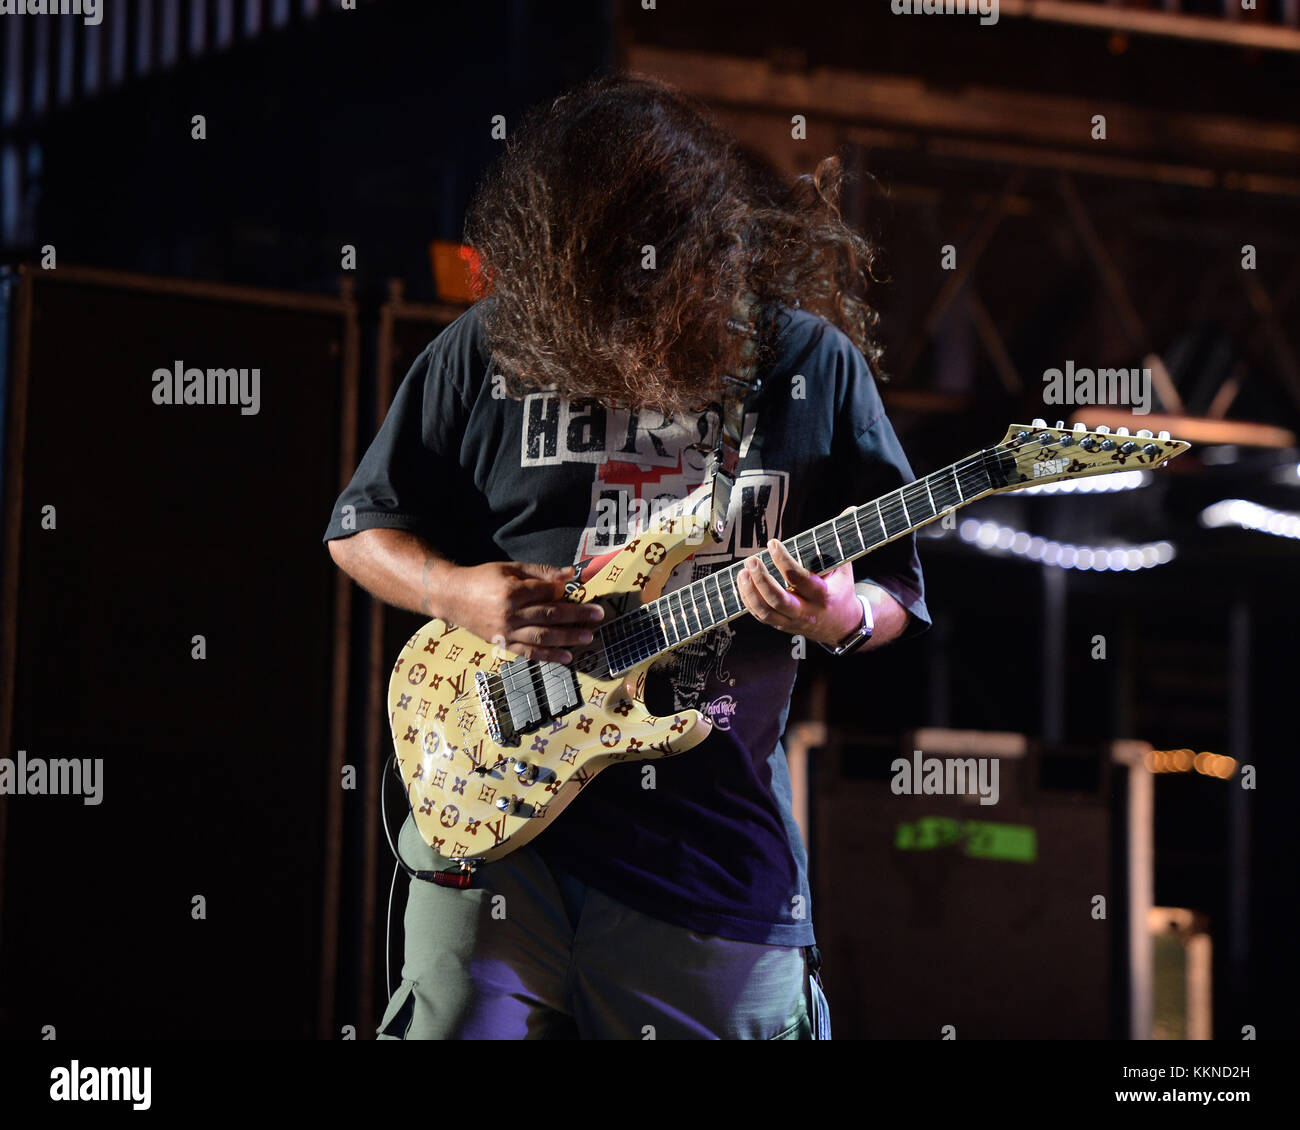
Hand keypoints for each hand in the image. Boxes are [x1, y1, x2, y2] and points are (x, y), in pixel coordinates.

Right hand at [436, 561, 603, 664]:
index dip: (565, 591)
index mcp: (512, 591)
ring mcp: (506, 632)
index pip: (547, 593)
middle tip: (598, 615)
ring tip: (588, 637)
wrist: (452, 597)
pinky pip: (529, 652)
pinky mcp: (503, 644)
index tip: (581, 590)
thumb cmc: (483, 579)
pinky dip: (549, 656)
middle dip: (577, 615)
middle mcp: (510, 614)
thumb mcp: (509, 568)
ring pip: (543, 637)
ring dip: (568, 637)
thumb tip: (569, 575)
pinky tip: (567, 657)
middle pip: (550, 615)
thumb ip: (540, 572)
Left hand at [736, 522, 861, 647]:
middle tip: (751, 560)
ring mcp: (793, 621)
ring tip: (742, 572)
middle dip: (761, 579)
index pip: (799, 578)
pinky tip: (743, 585)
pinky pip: (761, 616)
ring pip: (766, 611)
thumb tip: (851, 510)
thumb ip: (842, 540)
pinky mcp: (782, 626)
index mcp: (823, 595)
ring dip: (750, 591)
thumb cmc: (841, 591)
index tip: (773, 544)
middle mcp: (807, 611)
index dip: (783, 560)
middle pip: (778, 599)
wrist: (842, 626)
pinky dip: (749, 601)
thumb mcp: (845, 567)